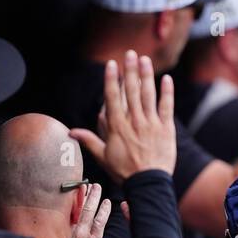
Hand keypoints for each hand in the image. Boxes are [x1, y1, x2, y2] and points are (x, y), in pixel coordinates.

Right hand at [67, 182, 110, 237]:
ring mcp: (84, 234)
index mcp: (65, 231)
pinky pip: (99, 221)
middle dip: (84, 194)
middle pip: (78, 207)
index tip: (80, 188)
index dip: (76, 198)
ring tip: (97, 187)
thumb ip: (68, 232)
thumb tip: (71, 220)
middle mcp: (72, 230)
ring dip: (94, 197)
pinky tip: (106, 202)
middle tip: (89, 183)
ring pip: (88, 211)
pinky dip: (103, 210)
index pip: (70, 210)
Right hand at [70, 50, 175, 181]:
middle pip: (131, 91)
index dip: (112, 79)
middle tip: (130, 53)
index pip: (113, 98)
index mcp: (117, 126)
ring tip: (145, 60)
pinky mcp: (166, 129)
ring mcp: (151, 124)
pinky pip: (167, 107)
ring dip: (146, 76)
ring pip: (148, 95)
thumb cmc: (124, 171)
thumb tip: (71, 132)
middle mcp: (134, 121)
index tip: (111, 65)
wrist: (148, 183)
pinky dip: (167, 92)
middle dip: (130, 70)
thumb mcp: (103, 157)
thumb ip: (89, 141)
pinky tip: (166, 79)